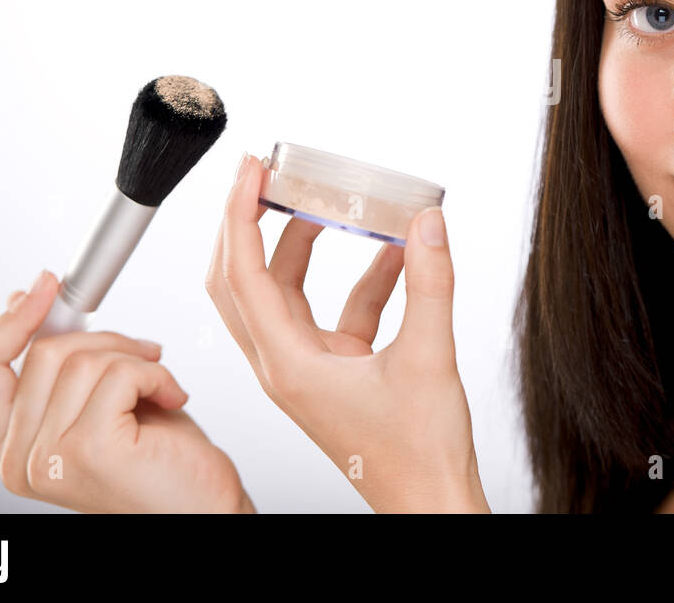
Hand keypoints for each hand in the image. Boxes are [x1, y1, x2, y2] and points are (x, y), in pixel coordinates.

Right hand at [0, 273, 253, 512]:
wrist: (202, 505)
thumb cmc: (159, 457)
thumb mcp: (96, 398)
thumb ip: (58, 362)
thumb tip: (23, 300)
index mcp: (11, 444)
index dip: (14, 317)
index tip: (47, 284)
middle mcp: (18, 458)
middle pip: (44, 351)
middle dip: (106, 339)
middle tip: (146, 356)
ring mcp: (49, 458)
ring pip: (83, 359)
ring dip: (137, 359)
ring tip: (160, 385)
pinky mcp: (88, 449)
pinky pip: (120, 373)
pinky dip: (157, 374)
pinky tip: (173, 399)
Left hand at [206, 152, 489, 512]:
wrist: (431, 502)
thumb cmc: (417, 456)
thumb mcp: (429, 358)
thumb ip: (429, 284)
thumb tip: (425, 226)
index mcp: (288, 366)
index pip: (244, 275)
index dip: (242, 215)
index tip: (250, 171)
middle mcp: (286, 365)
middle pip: (243, 281)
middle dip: (249, 224)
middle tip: (263, 177)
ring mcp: (309, 369)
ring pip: (284, 294)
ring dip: (300, 247)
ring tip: (322, 204)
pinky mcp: (337, 372)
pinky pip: (334, 311)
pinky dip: (357, 279)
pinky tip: (392, 255)